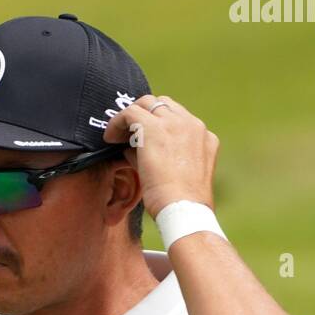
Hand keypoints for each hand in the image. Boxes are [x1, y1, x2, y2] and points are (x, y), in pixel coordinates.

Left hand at [102, 93, 218, 218]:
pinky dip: (117, 122)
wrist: (185, 210)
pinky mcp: (154, 128)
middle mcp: (193, 125)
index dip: (158, 125)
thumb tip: (132, 150)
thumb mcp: (178, 178)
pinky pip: (130, 113)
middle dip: (144, 116)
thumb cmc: (182, 206)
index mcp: (204, 138)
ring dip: (131, 118)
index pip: (178, 118)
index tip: (142, 138)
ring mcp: (175, 124)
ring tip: (117, 136)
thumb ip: (160, 159)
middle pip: (163, 105)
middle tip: (127, 133)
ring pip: (147, 103)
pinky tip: (110, 138)